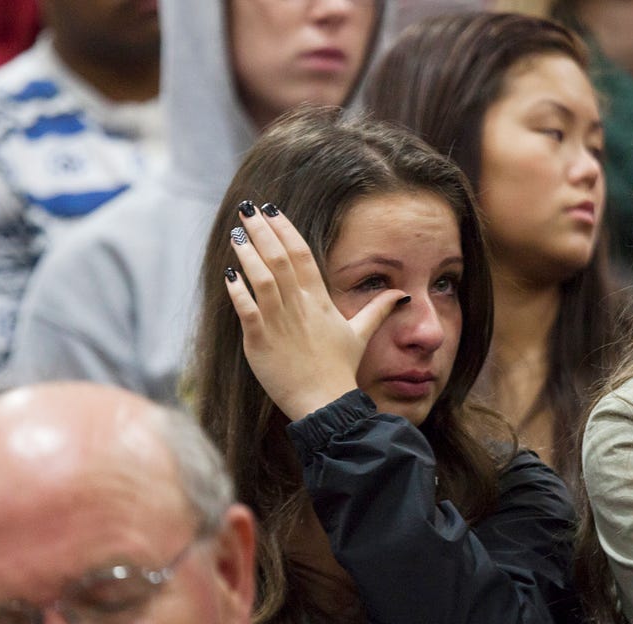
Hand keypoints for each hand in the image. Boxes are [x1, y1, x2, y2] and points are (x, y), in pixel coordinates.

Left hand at [224, 202, 406, 420]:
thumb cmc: (341, 370)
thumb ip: (378, 310)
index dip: (287, 230)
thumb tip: (403, 294)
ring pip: (261, 278)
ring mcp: (279, 324)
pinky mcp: (260, 342)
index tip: (272, 211)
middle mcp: (300, 307)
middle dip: (262, 231)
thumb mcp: (361, 335)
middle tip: (247, 210)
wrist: (327, 403)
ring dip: (248, 254)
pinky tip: (229, 274)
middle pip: (280, 259)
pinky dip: (237, 291)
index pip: (302, 255)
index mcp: (320, 301)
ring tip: (236, 233)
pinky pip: (246, 310)